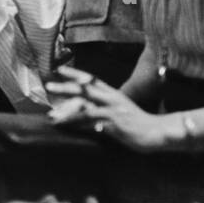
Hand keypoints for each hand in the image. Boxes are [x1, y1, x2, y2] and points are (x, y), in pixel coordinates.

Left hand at [47, 66, 171, 153]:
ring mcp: (113, 111)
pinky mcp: (114, 125)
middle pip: (85, 89)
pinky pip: (92, 124)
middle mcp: (112, 99)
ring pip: (85, 107)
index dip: (76, 73)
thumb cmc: (137, 123)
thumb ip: (106, 106)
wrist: (155, 132)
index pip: (92, 79)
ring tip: (51, 115)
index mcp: (113, 94)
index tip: (60, 70)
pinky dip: (77, 125)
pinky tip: (67, 127)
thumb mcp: (121, 110)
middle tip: (48, 86)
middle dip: (66, 87)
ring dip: (66, 111)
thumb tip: (89, 106)